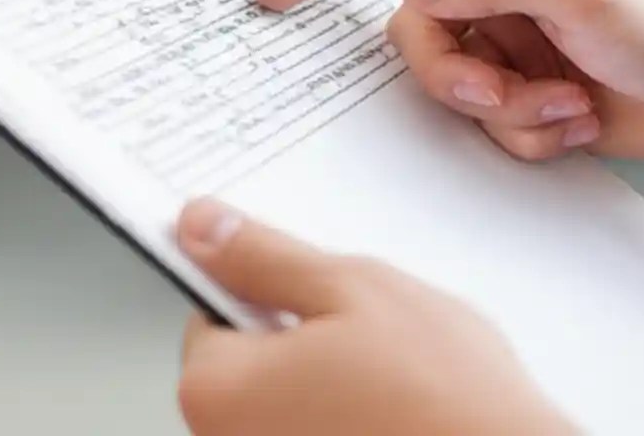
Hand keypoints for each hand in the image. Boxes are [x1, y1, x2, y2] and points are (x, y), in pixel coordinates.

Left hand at [175, 199, 574, 435]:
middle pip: (247, 363)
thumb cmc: (441, 395)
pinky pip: (320, 428)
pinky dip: (350, 416)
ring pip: (290, 399)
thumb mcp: (351, 287)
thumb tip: (201, 227)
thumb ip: (265, 256)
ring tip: (397, 374)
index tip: (313, 286)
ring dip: (329, 379)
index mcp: (217, 390)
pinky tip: (399, 410)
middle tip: (368, 330)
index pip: (210, 313)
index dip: (268, 288)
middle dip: (301, 336)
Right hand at [257, 0, 643, 160]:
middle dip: (457, 75)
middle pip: (414, 35)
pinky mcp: (523, 98)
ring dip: (508, 109)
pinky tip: (579, 117)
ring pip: (449, 90)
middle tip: (508, 88)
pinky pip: (488, 128)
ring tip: (568, 102)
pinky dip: (532, 132)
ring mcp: (506, 48)